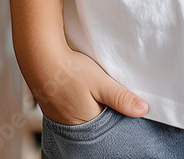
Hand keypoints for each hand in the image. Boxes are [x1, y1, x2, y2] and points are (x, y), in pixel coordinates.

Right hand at [21, 41, 149, 125]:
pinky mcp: (53, 109)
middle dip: (105, 110)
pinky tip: (80, 90)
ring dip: (91, 105)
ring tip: (93, 90)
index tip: (123, 101)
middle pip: (97, 121)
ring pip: (85, 115)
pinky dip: (79, 102)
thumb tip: (143, 110)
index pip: (110, 125)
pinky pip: (72, 111)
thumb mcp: (101, 82)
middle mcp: (73, 126)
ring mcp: (61, 118)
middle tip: (106, 91)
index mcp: (88, 123)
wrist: (40, 58)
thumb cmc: (69, 70)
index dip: (118, 113)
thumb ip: (121, 97)